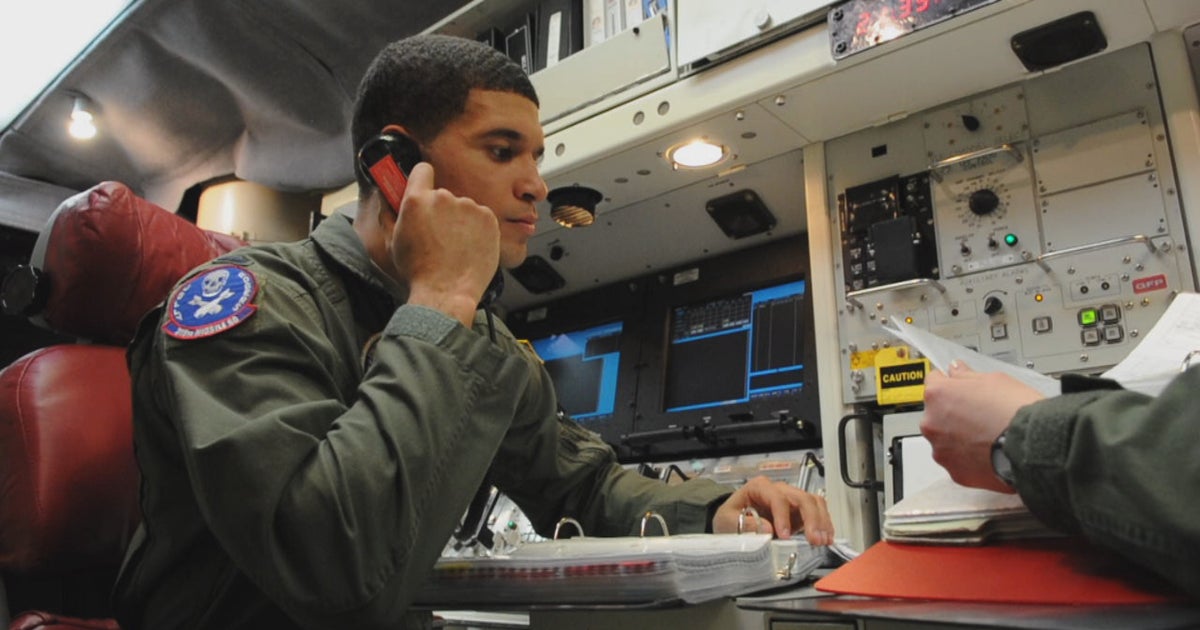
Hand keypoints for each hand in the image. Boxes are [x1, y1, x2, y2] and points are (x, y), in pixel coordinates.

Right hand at [388, 162, 499, 326]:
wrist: (447, 292)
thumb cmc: (418, 271)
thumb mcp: (392, 242)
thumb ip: (388, 213)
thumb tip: (384, 196)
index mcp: (417, 200)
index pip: (422, 170)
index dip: (422, 179)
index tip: (424, 187)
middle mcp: (444, 198)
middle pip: (443, 195)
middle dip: (441, 211)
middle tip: (438, 235)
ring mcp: (469, 207)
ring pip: (463, 208)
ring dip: (460, 221)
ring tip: (455, 247)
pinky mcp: (489, 218)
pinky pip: (481, 217)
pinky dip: (478, 229)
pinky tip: (469, 248)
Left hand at [711, 476, 833, 545]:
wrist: (732, 523)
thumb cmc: (730, 518)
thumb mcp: (726, 520)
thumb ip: (744, 524)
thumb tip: (766, 528)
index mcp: (759, 488)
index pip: (777, 497)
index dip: (783, 516)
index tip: (784, 535)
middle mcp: (778, 490)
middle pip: (801, 497)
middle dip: (811, 518)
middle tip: (814, 539)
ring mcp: (790, 500)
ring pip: (814, 502)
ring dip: (822, 521)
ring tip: (823, 540)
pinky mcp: (798, 513)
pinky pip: (817, 512)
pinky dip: (824, 524)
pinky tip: (826, 537)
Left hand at [920, 361, 1044, 492]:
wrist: (1033, 445)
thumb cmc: (1016, 411)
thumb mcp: (994, 379)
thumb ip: (967, 375)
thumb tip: (956, 370)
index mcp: (938, 395)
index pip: (934, 381)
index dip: (951, 384)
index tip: (959, 388)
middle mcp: (932, 423)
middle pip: (937, 414)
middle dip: (954, 413)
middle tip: (981, 414)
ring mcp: (941, 450)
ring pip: (945, 440)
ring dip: (959, 437)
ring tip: (987, 435)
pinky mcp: (954, 472)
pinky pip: (957, 461)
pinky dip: (968, 458)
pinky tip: (988, 451)